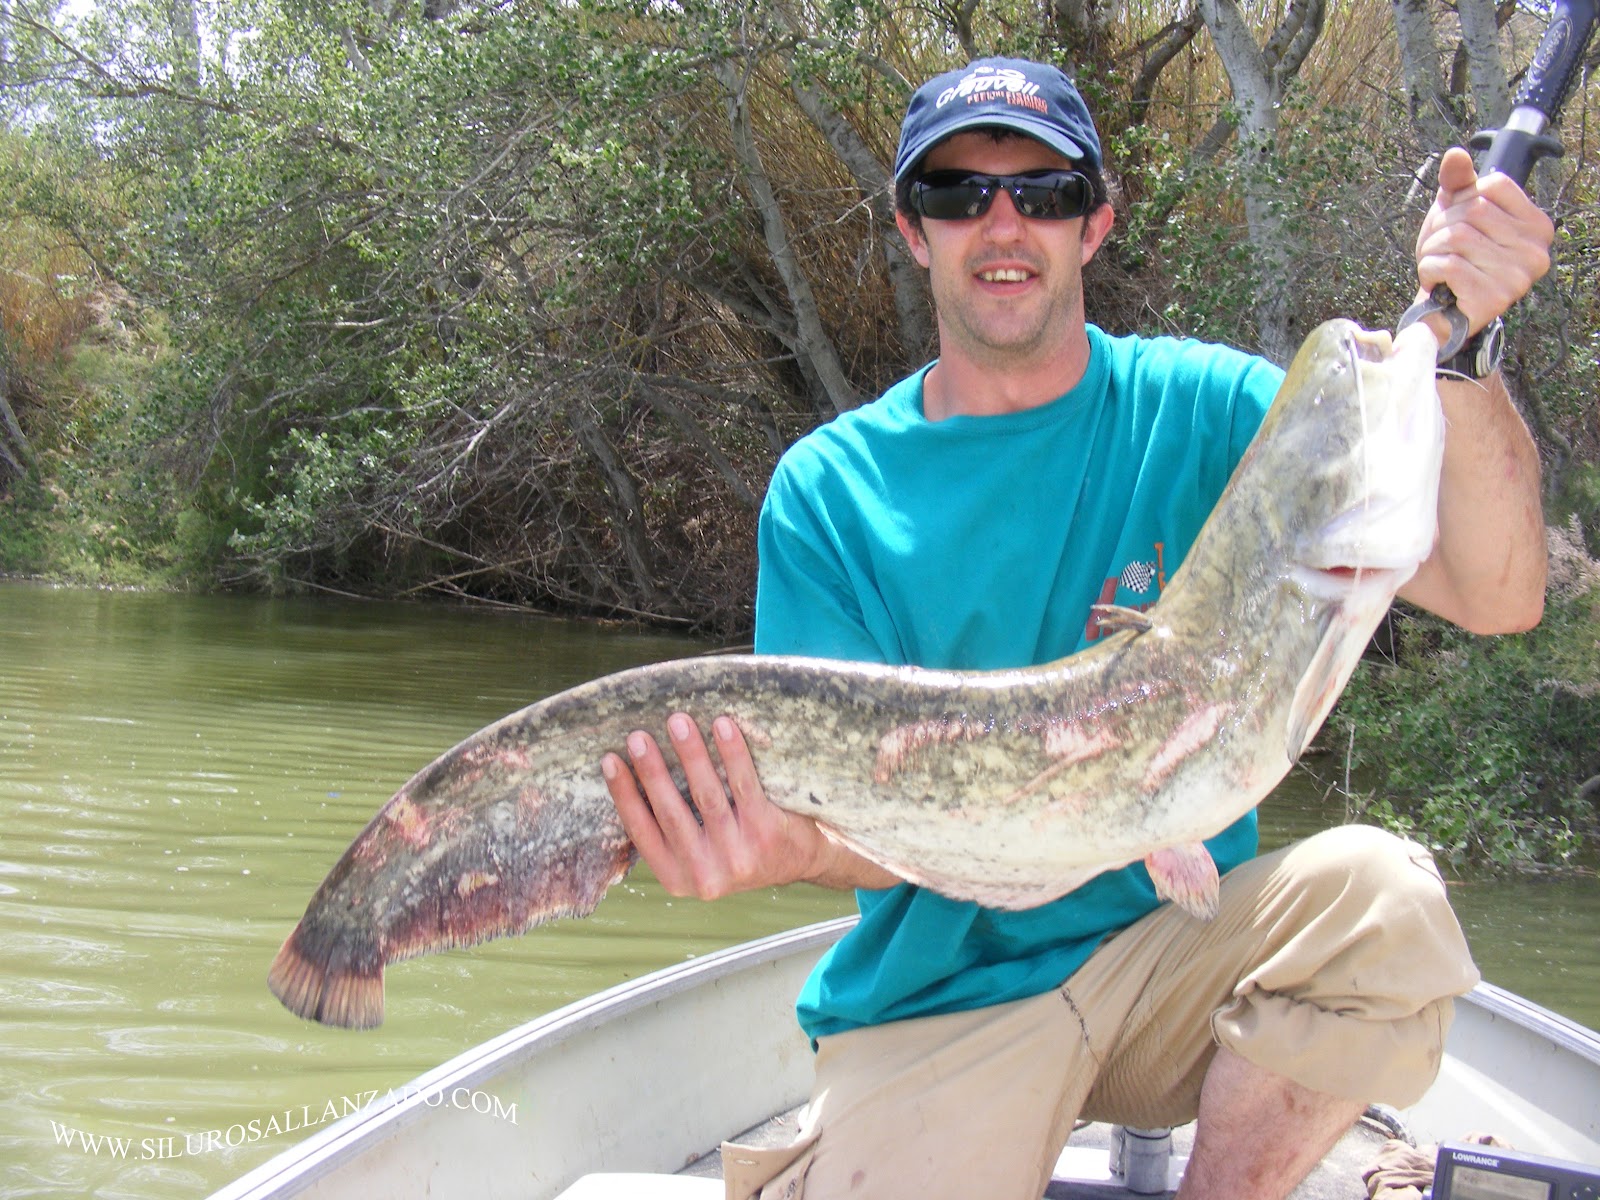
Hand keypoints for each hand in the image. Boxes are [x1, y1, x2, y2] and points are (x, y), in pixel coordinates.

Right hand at [601, 712, 836, 899]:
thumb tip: (633, 772)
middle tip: (637, 736)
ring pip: (707, 796)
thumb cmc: (739, 846)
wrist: (801, 860)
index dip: (623, 794)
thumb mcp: (699, 855)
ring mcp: (737, 856)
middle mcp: (704, 875)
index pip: (641, 832)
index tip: (609, 759)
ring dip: (689, 754)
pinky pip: (744, 786)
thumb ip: (672, 830)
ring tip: (677, 721)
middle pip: (671, 813)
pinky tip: (722, 726)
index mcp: (677, 878)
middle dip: (652, 770)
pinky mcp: (766, 834)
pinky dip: (732, 753)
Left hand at [1412, 146, 1553, 337]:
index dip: (1461, 198)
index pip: (1493, 185)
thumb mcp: (1456, 214)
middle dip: (1441, 226)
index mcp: (1536, 225)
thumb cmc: (1455, 259)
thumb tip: (1455, 154)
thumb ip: (1458, 184)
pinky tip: (1437, 281)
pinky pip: (1449, 265)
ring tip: (1438, 264)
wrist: (1443, 311)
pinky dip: (1429, 269)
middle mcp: (1535, 250)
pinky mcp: (1493, 298)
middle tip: (1439, 247)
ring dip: (1432, 249)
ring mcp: (1518, 276)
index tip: (1456, 220)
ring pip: (1457, 237)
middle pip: (1473, 211)